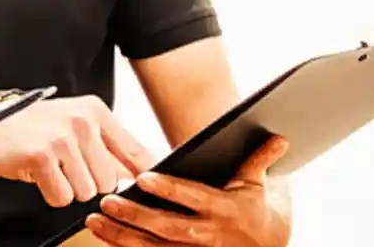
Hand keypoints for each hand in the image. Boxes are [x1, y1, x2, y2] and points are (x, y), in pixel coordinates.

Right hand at [0, 95, 155, 207]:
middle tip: (67, 169)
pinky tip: (39, 175)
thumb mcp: (74, 124)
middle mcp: (82, 121)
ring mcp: (61, 138)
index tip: (151, 186)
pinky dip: (50, 194)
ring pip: (86, 192)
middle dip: (89, 183)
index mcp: (95, 111)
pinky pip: (61, 197)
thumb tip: (136, 175)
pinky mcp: (41, 156)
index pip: (135, 149)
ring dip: (68, 189)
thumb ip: (106, 146)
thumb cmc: (33, 128)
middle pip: (109, 181)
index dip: (144, 174)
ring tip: (52, 169)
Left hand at [87, 136, 290, 246]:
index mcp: (225, 210)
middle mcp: (208, 235)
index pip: (193, 197)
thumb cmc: (256, 210)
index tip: (144, 177)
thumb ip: (260, 160)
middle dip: (135, 215)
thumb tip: (278, 137)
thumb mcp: (258, 184)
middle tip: (108, 200)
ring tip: (95, 220)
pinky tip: (105, 238)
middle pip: (167, 227)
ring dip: (122, 236)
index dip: (169, 189)